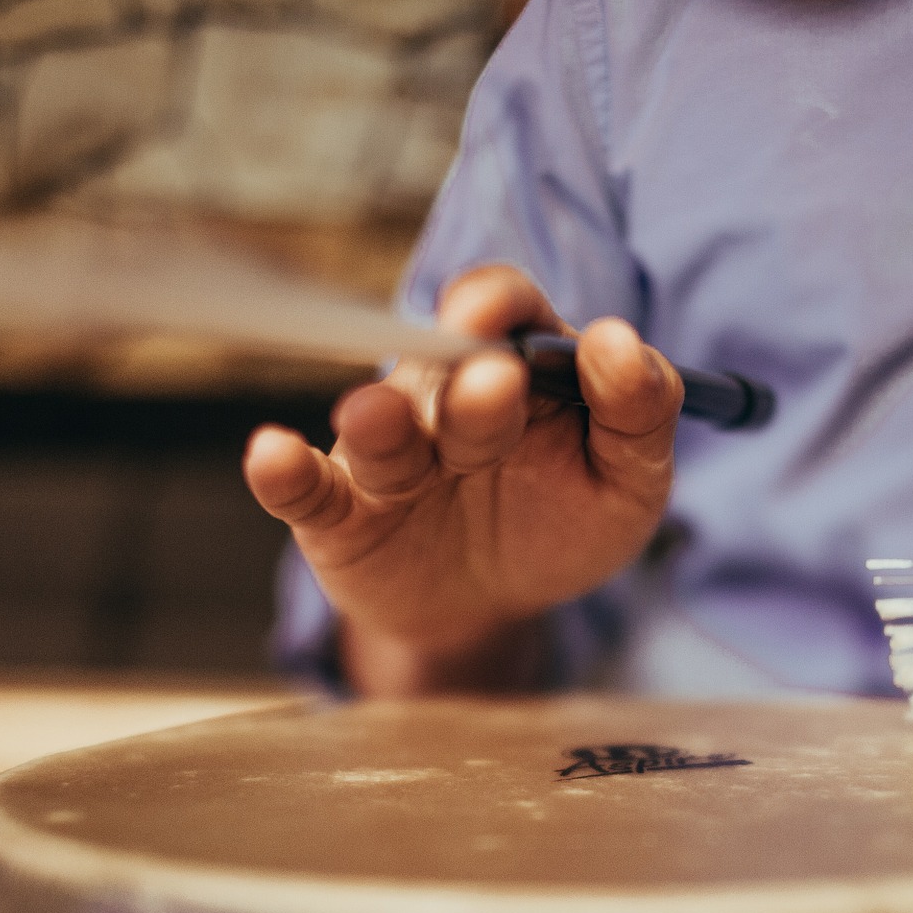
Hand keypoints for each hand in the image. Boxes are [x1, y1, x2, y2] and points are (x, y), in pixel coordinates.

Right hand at [243, 266, 682, 695]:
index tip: (516, 327)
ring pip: (381, 428)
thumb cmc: (562, 517)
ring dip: (381, 422)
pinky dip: (282, 472)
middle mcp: (441, 394)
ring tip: (375, 417)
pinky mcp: (340, 514)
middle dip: (469, 379)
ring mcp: (386, 453)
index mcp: (515, 362)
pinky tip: (271, 454)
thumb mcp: (629, 476)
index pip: (502, 307)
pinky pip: (305, 491)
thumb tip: (619, 342)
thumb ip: (641, 410)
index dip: (502, 306)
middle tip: (494, 384)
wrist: (497, 606)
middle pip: (445, 367)